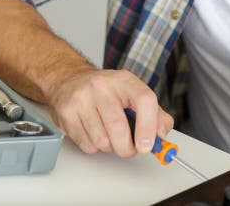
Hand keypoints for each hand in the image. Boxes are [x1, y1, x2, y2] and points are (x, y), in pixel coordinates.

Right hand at [48, 67, 173, 157]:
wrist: (70, 80)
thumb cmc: (107, 91)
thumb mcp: (134, 94)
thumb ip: (156, 116)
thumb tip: (161, 138)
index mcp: (125, 80)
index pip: (144, 100)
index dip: (149, 127)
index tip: (148, 146)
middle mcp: (102, 86)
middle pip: (118, 127)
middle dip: (127, 148)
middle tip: (129, 149)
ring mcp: (82, 98)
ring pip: (102, 140)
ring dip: (109, 147)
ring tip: (109, 135)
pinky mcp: (67, 113)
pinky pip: (87, 144)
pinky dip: (94, 147)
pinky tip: (93, 132)